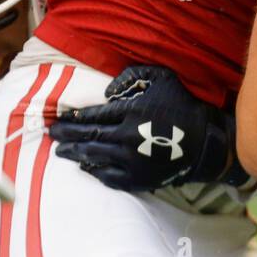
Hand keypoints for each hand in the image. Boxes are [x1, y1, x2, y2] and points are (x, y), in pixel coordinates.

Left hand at [49, 65, 246, 191]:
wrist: (204, 140)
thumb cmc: (181, 104)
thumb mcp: (161, 78)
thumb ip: (132, 77)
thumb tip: (107, 92)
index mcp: (130, 112)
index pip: (92, 116)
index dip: (73, 118)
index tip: (60, 119)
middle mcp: (126, 137)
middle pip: (88, 137)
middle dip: (67, 135)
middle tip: (52, 135)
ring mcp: (131, 160)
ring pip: (94, 157)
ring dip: (74, 153)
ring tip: (60, 151)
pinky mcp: (138, 178)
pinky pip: (109, 177)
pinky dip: (94, 172)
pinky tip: (85, 167)